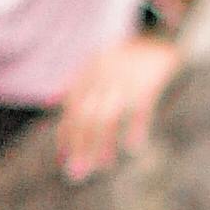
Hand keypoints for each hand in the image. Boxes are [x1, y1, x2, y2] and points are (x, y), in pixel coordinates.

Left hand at [54, 27, 180, 181]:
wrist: (160, 35)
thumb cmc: (127, 55)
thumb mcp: (96, 61)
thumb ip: (76, 83)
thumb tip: (49, 103)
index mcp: (89, 70)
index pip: (71, 107)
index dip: (66, 133)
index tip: (63, 158)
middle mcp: (102, 75)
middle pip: (86, 116)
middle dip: (80, 145)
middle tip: (75, 174)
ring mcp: (125, 79)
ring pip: (108, 117)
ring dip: (102, 143)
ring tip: (101, 167)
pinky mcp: (148, 83)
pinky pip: (140, 109)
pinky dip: (136, 127)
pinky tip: (133, 146)